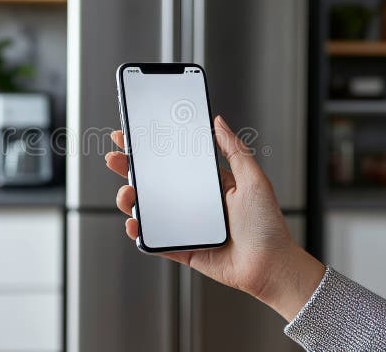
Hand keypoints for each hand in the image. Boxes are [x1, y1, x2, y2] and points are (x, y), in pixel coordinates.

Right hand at [105, 115, 324, 320]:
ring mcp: (186, 227)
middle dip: (130, 170)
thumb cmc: (268, 224)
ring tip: (126, 194)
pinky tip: (133, 224)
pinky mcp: (182, 249)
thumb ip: (234, 150)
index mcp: (209, 184)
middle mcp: (194, 203)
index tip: (131, 137)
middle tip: (114, 158)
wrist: (271, 266)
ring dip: (130, 200)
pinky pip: (154, 241)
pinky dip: (139, 233)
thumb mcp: (253, 179)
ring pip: (149, 211)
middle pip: (154, 183)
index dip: (151, 149)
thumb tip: (218, 121)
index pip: (174, 161)